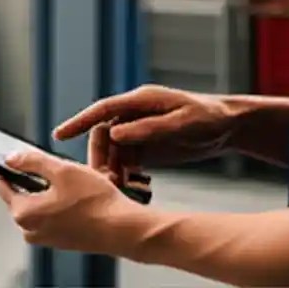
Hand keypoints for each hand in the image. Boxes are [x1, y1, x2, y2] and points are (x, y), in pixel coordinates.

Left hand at [0, 149, 139, 254]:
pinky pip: (53, 218)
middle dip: (35, 181)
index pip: (3, 187)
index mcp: (24, 213)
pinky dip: (61, 206)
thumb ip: (33, 161)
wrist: (121, 228)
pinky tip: (80, 198)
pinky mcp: (62, 241)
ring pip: (40, 207)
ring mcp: (46, 238)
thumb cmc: (95, 203)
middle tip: (57, 169)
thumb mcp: (62, 170)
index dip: (10, 169)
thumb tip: (13, 158)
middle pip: (22, 197)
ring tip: (73, 184)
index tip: (16, 160)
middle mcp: (31, 230)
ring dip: (50, 194)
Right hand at [55, 85, 236, 173]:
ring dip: (111, 170)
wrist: (229, 127)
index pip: (102, 110)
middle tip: (104, 180)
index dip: (79, 121)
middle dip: (100, 157)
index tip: (59, 134)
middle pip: (104, 136)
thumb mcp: (181, 122)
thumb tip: (115, 134)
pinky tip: (131, 187)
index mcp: (140, 101)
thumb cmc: (208, 117)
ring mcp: (140, 132)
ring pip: (113, 153)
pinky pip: (126, 163)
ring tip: (117, 188)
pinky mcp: (147, 148)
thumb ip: (149, 128)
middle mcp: (135, 115)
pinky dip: (124, 176)